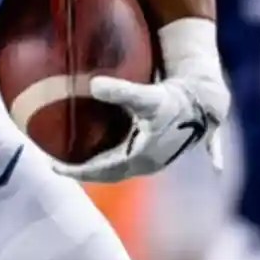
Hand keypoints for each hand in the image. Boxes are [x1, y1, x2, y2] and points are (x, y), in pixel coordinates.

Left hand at [53, 73, 222, 181]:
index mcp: (140, 158)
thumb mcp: (146, 97)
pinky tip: (107, 161)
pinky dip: (115, 163)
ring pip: (119, 168)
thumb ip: (120, 91)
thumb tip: (92, 85)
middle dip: (83, 171)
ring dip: (98, 167)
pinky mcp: (159, 150)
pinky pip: (132, 160)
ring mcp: (154, 159)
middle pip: (108, 174)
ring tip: (73, 161)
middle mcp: (147, 163)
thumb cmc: (174, 101)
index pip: (101, 171)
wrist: (205, 102)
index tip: (54, 167)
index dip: (77, 171)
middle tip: (56, 164)